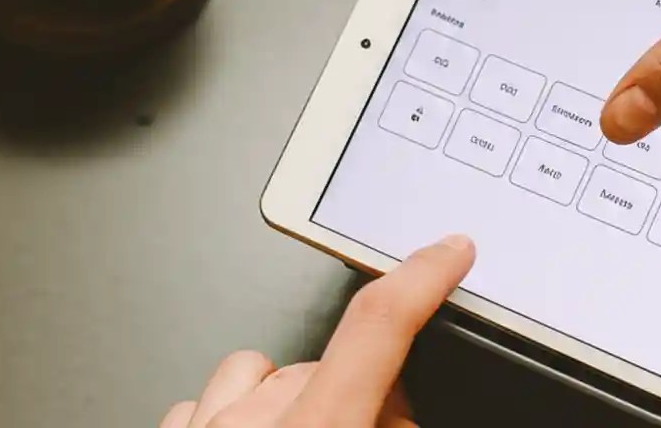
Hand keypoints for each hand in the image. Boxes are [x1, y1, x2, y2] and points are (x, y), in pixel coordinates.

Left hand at [159, 235, 474, 427]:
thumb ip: (402, 426)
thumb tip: (411, 412)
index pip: (380, 324)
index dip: (422, 277)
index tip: (449, 250)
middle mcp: (254, 422)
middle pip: (332, 362)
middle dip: (368, 394)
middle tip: (380, 427)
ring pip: (266, 372)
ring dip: (299, 397)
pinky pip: (211, 398)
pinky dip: (240, 412)